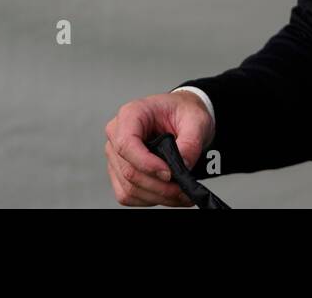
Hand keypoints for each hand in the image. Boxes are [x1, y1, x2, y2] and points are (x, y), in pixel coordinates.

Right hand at [105, 90, 215, 206]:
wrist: (182, 117)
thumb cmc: (183, 112)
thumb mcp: (196, 120)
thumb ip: (190, 142)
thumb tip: (182, 166)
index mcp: (130, 114)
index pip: (126, 144)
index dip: (146, 163)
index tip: (169, 173)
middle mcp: (117, 134)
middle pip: (129, 171)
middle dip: (159, 186)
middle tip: (183, 189)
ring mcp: (116, 155)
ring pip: (129, 187)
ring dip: (157, 196)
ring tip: (181, 193)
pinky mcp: (119, 172)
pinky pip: (129, 194)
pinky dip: (150, 199)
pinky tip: (169, 195)